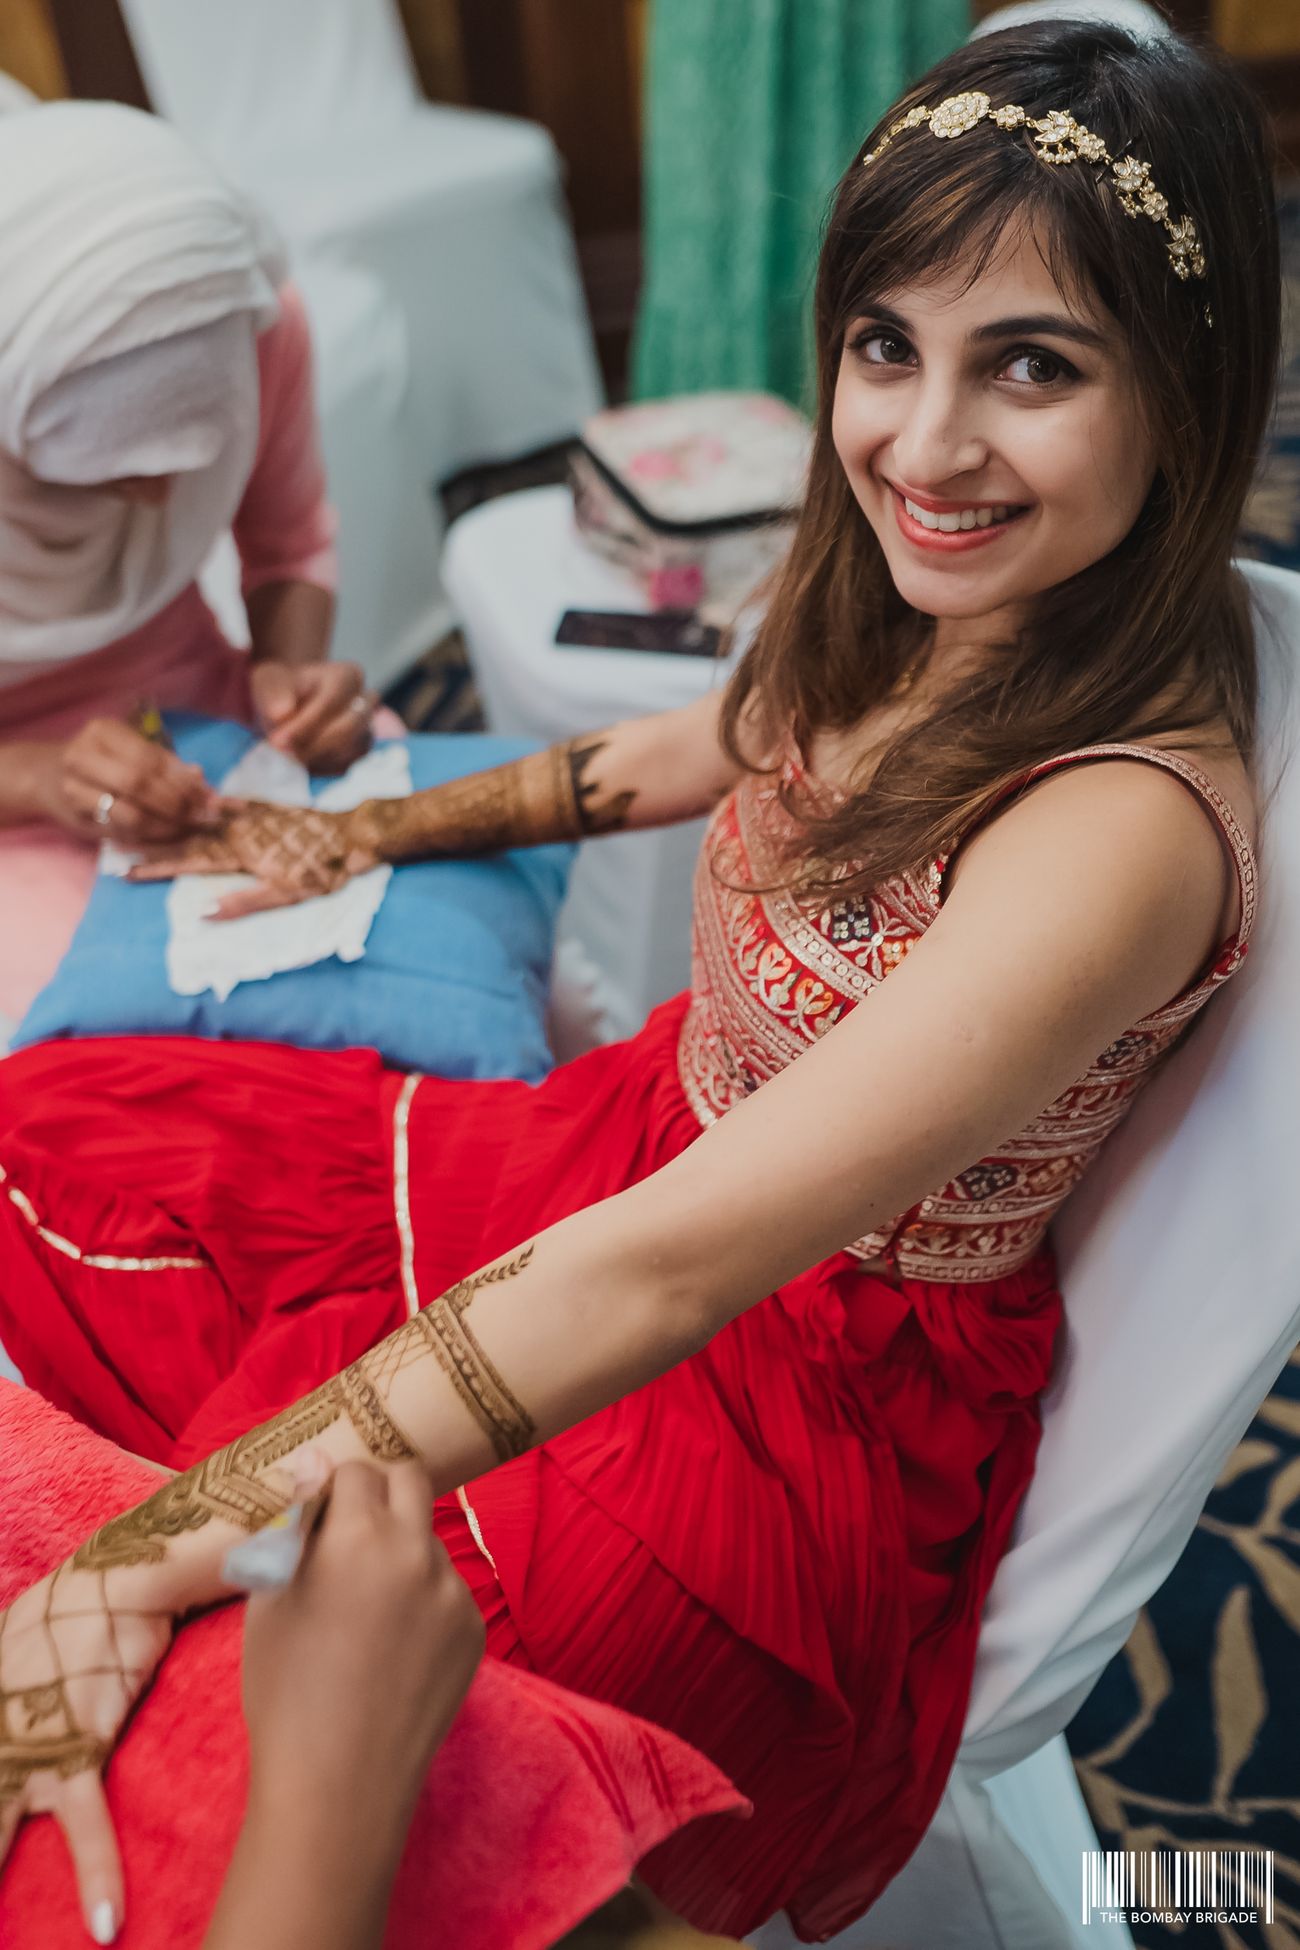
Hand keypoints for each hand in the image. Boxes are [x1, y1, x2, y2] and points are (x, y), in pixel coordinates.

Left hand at [0, 1559, 175, 1944]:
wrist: (120, 1579)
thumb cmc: (76, 1607)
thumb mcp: (14, 1643)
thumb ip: (5, 1679)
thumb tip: (9, 1681)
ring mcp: (27, 1744)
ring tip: (5, 1944)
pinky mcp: (76, 1750)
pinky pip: (84, 1825)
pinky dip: (98, 1873)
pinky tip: (104, 1923)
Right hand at [37, 720, 221, 843]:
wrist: (47, 775)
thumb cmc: (101, 761)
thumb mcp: (131, 751)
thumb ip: (165, 763)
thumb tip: (201, 780)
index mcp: (103, 731)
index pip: (150, 758)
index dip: (183, 780)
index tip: (209, 797)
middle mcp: (83, 755)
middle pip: (139, 784)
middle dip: (176, 804)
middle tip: (201, 817)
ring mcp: (75, 788)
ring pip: (130, 814)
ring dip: (166, 825)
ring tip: (187, 828)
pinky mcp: (77, 816)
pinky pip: (121, 831)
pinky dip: (148, 836)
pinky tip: (166, 834)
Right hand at [126, 800, 380, 918]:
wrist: (356, 833)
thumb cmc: (326, 870)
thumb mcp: (289, 895)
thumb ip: (245, 903)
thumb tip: (203, 914)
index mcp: (241, 854)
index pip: (190, 862)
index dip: (158, 867)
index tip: (128, 871)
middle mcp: (241, 831)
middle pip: (189, 837)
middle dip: (154, 842)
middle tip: (120, 845)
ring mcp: (253, 816)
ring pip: (203, 818)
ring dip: (173, 820)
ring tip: (145, 819)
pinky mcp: (267, 808)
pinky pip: (230, 803)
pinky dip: (208, 802)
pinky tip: (195, 797)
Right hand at [241, 1460, 483, 1821]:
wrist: (339, 1782)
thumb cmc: (286, 1689)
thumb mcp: (269, 1597)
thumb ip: (298, 1525)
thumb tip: (316, 1465)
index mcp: (361, 1535)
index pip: (357, 1470)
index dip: (333, 1491)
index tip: (319, 1520)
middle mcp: (417, 1551)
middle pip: (411, 1481)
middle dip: (381, 1494)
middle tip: (352, 1536)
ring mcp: (454, 1591)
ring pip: (429, 1540)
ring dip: (402, 1552)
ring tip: (366, 1613)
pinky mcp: (474, 1630)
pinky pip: (448, 1591)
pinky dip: (423, 1601)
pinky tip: (394, 1648)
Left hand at [250, 660, 373, 773]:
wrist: (290, 704)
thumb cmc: (282, 689)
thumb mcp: (270, 681)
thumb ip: (274, 693)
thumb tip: (280, 714)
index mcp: (347, 675)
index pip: (332, 701)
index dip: (305, 724)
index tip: (277, 740)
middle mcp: (365, 701)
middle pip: (349, 728)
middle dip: (313, 745)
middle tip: (281, 753)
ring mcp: (367, 728)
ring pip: (349, 751)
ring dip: (315, 758)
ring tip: (287, 756)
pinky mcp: (360, 753)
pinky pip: (344, 766)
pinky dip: (320, 768)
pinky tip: (299, 762)